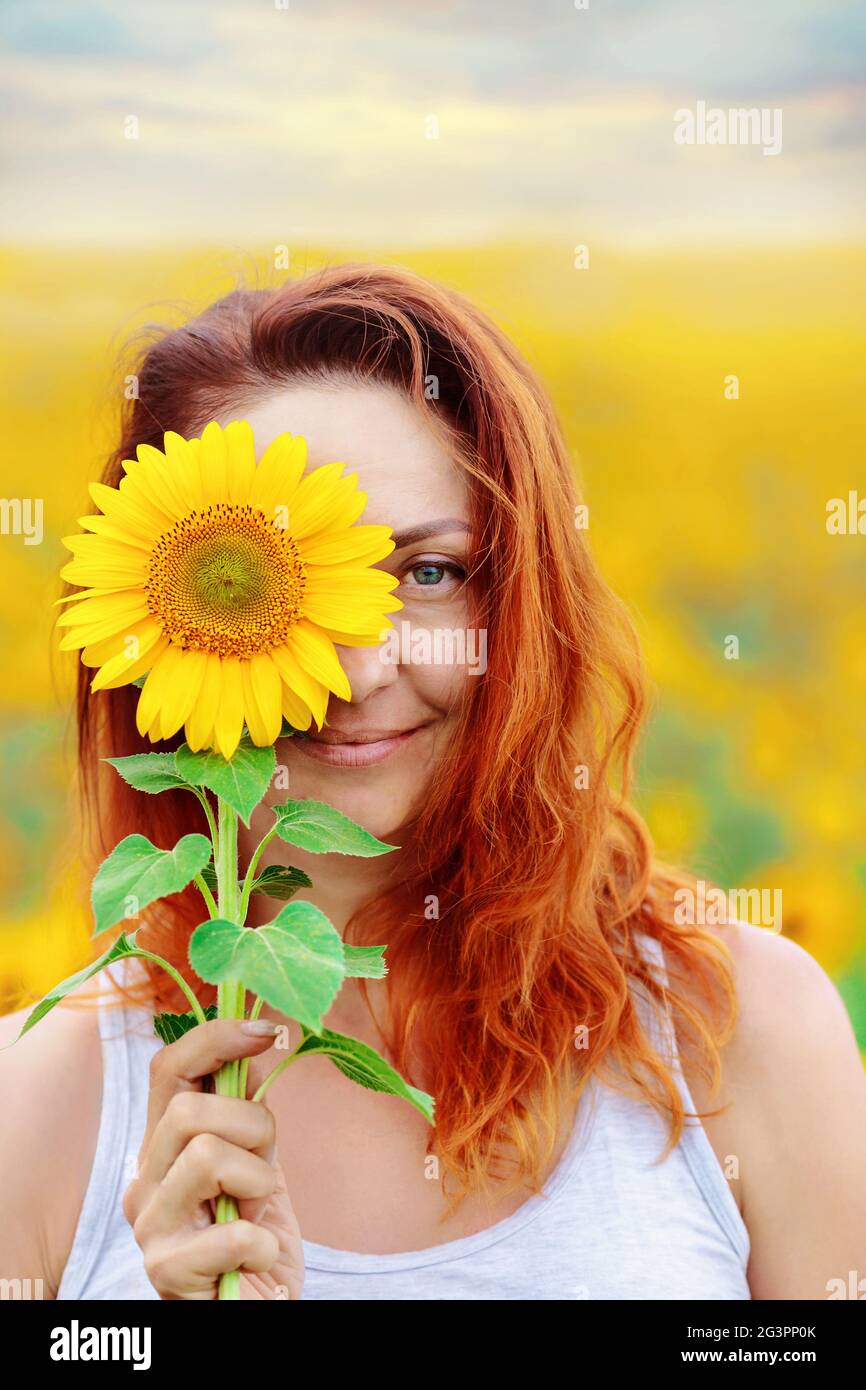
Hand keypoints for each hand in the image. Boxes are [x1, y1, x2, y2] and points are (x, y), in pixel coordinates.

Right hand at [123, 1018, 303, 1299]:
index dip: (216, 1038)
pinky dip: (262, 1244)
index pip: (168, 1068)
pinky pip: (234, 1232)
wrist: (259, 1304)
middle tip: (264, 1173)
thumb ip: (248, 1111)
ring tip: (256, 1217)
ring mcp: (148, 1224)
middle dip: (253, 1128)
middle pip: (189, 1109)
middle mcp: (144, 1178)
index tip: (269, 1030)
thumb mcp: (258, 1160)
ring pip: (208, 1155)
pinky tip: (254, 1259)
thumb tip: (262, 1040)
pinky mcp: (164, 1269)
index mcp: (164, 1144)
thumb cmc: (257, 1234)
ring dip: (259, 1185)